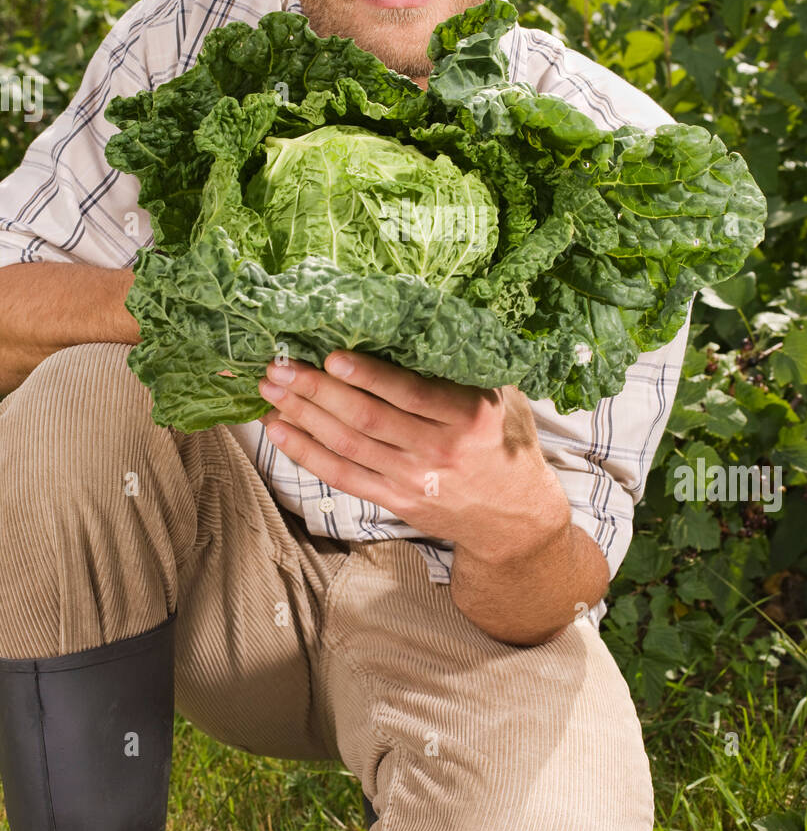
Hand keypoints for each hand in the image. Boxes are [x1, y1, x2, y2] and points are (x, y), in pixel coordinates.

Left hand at [257, 350, 569, 563]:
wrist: (512, 516)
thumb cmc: (502, 441)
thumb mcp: (500, 397)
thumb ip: (463, 365)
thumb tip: (418, 314)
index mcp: (466, 416)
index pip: (410, 393)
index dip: (368, 376)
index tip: (332, 356)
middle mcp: (438, 449)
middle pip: (367, 419)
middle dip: (317, 391)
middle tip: (279, 366)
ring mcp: (413, 478)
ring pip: (348, 445)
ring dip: (303, 417)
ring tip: (270, 391)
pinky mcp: (395, 500)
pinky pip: (343, 475)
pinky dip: (307, 453)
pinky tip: (280, 431)